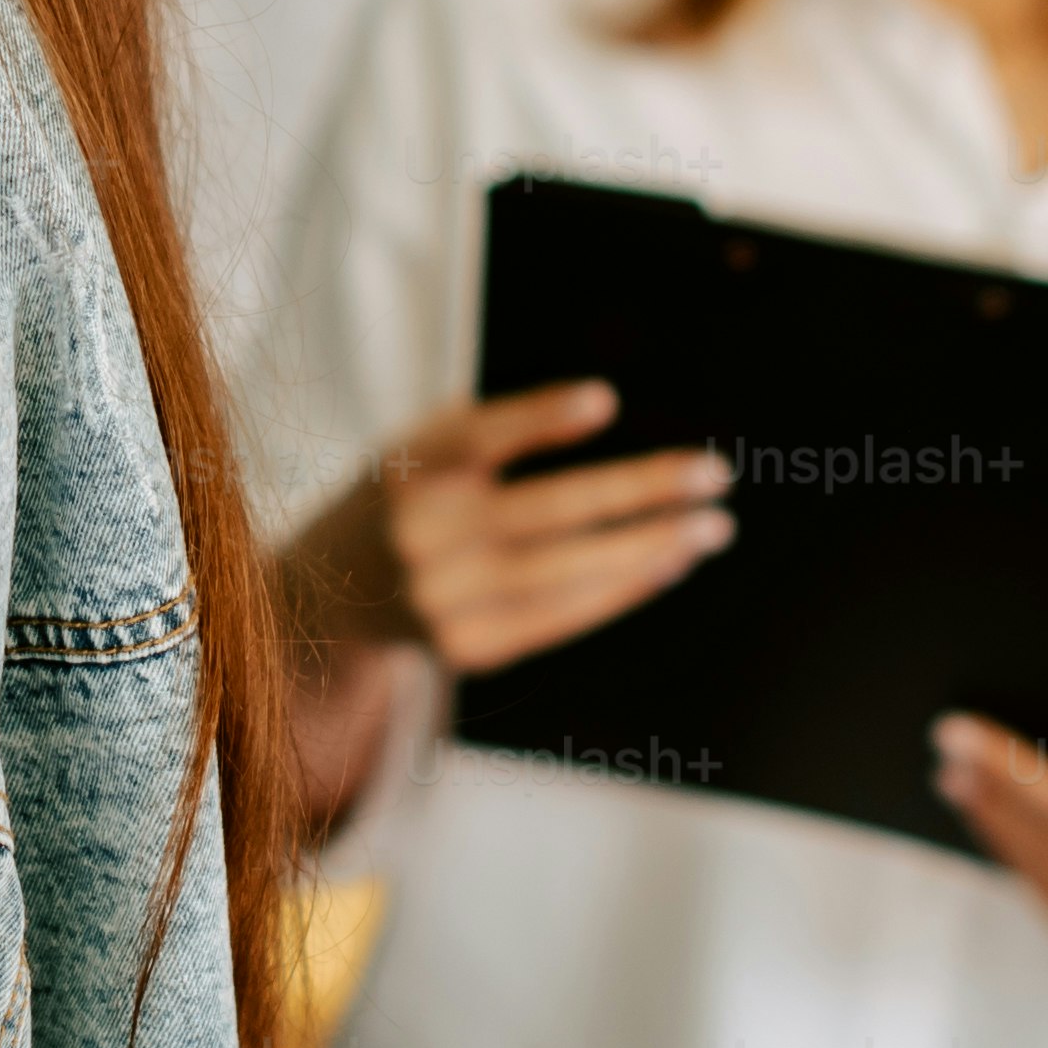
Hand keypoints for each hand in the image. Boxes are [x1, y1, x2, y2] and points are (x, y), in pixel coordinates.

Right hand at [286, 381, 735, 681]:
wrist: (332, 596)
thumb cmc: (404, 496)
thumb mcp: (419, 447)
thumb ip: (492, 427)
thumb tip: (605, 405)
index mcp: (407, 470)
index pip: (478, 437)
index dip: (539, 417)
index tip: (605, 400)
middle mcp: (421, 536)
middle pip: (549, 509)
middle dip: (641, 489)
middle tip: (714, 473)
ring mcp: (445, 599)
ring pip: (569, 571)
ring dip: (651, 546)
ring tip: (712, 527)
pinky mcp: (468, 647)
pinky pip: (562, 616)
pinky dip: (621, 588)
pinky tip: (668, 562)